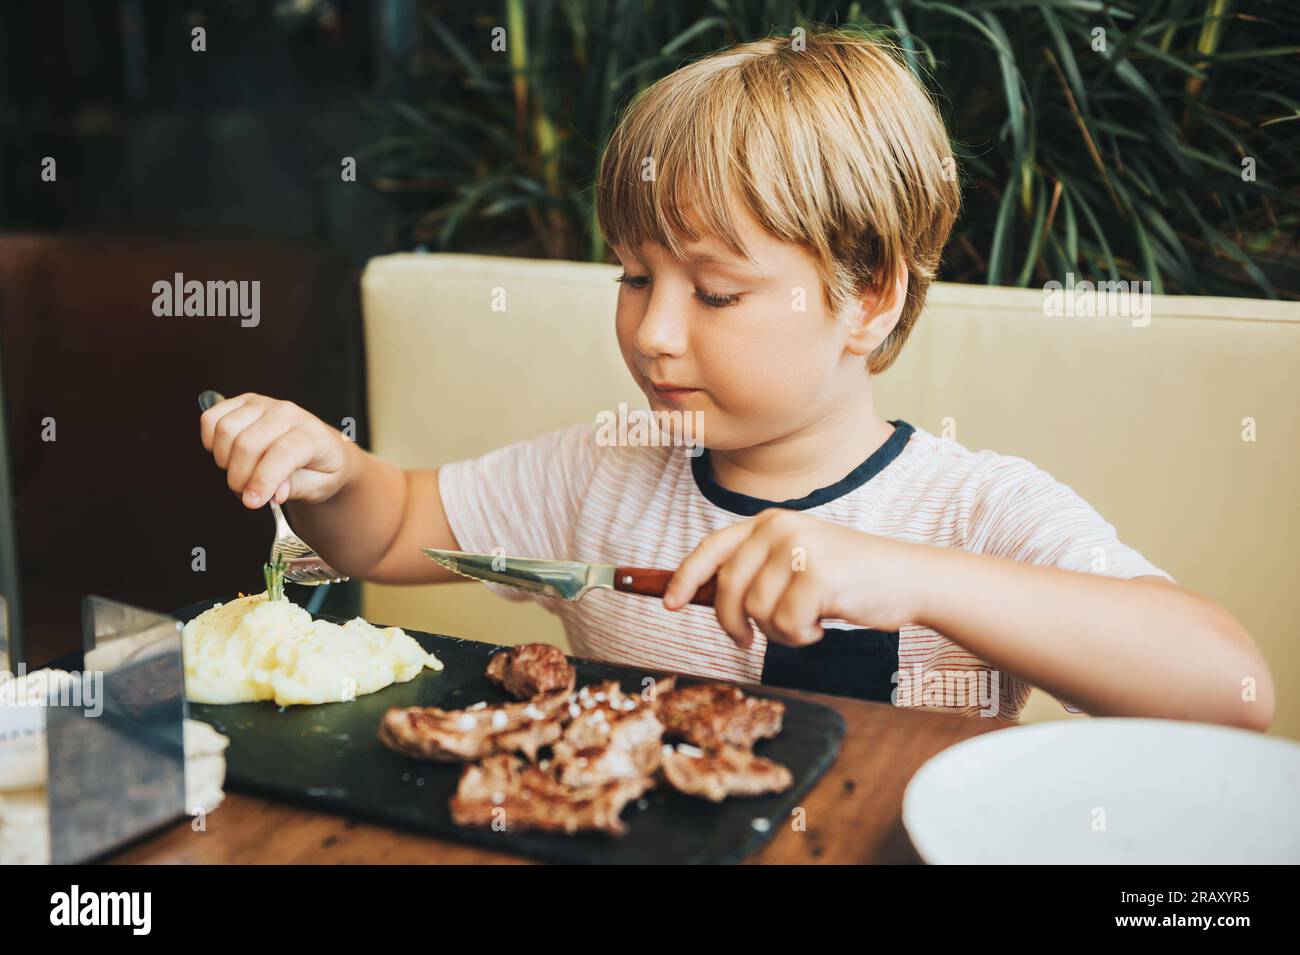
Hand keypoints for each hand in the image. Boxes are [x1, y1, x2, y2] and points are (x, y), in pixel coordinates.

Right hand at [199, 393, 353, 507]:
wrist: (323, 447)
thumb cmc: (320, 469)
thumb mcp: (319, 486)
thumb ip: (296, 488)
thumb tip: (275, 492)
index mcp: (312, 435)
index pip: (282, 453)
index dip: (263, 480)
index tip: (252, 502)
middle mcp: (287, 413)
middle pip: (247, 445)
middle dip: (239, 478)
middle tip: (247, 494)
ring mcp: (264, 404)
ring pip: (225, 430)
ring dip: (224, 461)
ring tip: (241, 473)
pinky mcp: (244, 402)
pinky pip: (211, 418)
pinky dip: (212, 441)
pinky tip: (229, 454)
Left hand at [663, 509, 927, 647]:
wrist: (908, 579)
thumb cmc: (849, 581)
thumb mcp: (796, 563)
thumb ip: (756, 572)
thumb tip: (702, 598)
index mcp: (770, 522)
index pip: (713, 548)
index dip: (686, 578)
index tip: (670, 605)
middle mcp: (779, 528)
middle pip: (729, 588)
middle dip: (733, 623)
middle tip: (747, 641)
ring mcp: (798, 548)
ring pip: (757, 611)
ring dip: (779, 631)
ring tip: (808, 622)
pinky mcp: (817, 574)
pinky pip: (786, 624)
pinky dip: (802, 637)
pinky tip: (823, 625)